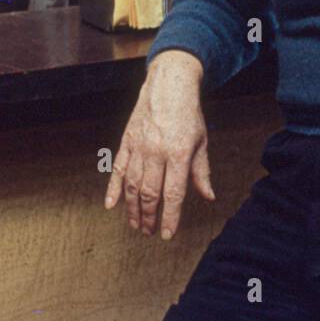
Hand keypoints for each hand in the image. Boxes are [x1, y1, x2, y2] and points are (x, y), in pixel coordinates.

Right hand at [105, 50, 212, 240]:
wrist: (169, 85)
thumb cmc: (188, 115)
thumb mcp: (201, 142)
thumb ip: (201, 172)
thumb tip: (208, 197)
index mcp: (179, 154)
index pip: (173, 194)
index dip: (169, 218)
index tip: (166, 235)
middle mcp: (157, 152)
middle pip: (150, 194)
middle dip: (150, 217)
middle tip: (150, 232)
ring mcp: (139, 147)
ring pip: (132, 185)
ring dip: (133, 209)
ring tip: (136, 225)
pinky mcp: (127, 141)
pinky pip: (118, 169)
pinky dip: (112, 189)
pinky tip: (111, 206)